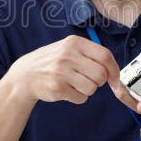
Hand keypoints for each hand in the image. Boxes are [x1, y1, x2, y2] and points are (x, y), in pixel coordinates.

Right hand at [4, 35, 120, 104]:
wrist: (25, 74)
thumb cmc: (53, 62)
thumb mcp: (69, 49)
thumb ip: (91, 55)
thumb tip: (114, 74)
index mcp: (74, 42)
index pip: (105, 55)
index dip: (114, 69)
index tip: (114, 79)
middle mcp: (68, 55)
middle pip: (101, 74)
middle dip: (99, 81)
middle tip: (88, 79)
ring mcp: (61, 72)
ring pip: (92, 88)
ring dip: (88, 90)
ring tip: (75, 84)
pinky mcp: (57, 88)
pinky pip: (81, 98)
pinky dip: (77, 97)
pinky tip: (67, 90)